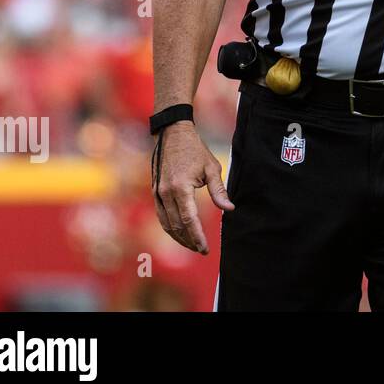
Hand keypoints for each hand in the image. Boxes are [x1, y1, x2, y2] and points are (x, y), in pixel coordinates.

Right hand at [152, 122, 234, 254]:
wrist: (172, 134)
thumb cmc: (195, 150)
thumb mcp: (212, 167)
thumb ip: (219, 190)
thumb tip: (229, 209)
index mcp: (181, 188)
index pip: (189, 219)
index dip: (197, 236)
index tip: (205, 248)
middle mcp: (166, 193)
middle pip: (177, 226)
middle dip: (189, 240)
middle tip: (202, 250)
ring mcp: (157, 193)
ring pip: (167, 224)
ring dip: (179, 237)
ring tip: (192, 245)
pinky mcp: (155, 192)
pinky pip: (161, 216)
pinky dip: (170, 227)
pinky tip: (180, 233)